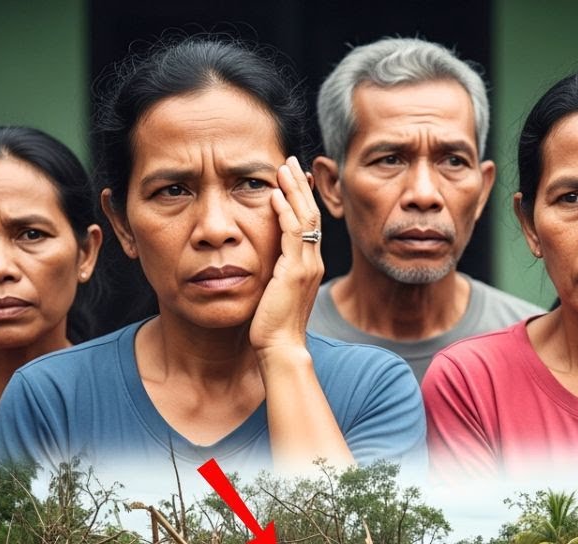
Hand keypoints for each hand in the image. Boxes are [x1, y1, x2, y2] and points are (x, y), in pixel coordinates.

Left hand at [251, 156, 323, 353]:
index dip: (302, 198)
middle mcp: (313, 262)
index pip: (309, 223)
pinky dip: (285, 211)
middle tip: (291, 161)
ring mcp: (306, 266)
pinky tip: (275, 194)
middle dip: (300, 186)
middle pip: (311, 214)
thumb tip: (264, 259)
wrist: (281, 347)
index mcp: (309, 265)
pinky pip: (293, 233)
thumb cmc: (272, 325)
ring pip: (305, 218)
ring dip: (293, 190)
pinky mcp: (294, 271)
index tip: (294, 177)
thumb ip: (273, 271)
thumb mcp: (274, 291)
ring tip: (283, 168)